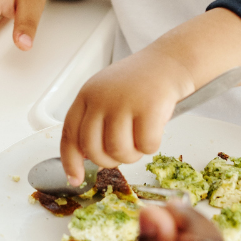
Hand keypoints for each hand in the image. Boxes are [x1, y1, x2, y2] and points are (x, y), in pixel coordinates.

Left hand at [60, 9, 240, 182]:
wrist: (170, 62)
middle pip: (93, 149)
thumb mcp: (107, 94)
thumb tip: (85, 159)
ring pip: (119, 151)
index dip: (70, 161)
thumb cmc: (140, 84)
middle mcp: (101, 98)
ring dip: (132, 155)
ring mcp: (124, 102)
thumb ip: (94, 121)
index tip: (75, 178)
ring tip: (140, 140)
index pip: (70, 135)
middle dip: (109, 160)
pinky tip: (155, 130)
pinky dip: (152, 146)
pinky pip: (146, 146)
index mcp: (87, 95)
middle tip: (124, 153)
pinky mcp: (148, 108)